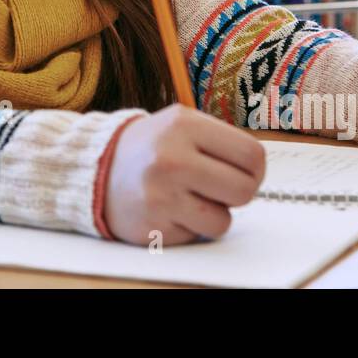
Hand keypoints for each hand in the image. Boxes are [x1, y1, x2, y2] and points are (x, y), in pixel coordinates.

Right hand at [102, 104, 265, 245]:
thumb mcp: (181, 122)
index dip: (254, 168)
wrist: (98, 168)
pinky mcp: (154, 225)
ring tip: (191, 197)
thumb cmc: (151, 146)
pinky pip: (197, 235)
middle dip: (238, 192)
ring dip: (213, 213)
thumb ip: (221, 139)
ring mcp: (161, 195)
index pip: (252, 155)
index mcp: (185, 125)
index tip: (240, 170)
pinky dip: (190, 225)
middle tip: (219, 187)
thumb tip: (259, 168)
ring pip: (224, 220)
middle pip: (244, 190)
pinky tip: (171, 208)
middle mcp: (172, 158)